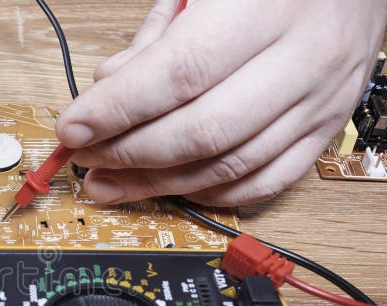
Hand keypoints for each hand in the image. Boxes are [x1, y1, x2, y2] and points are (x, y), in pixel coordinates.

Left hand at [56, 0, 386, 205]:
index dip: (117, 110)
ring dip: (157, 184)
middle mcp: (302, 57)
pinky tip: (167, 189)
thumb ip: (157, 33)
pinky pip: (264, 182)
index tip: (73, 130)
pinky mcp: (325, 131)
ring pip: (229, 165)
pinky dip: (209, 195)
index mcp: (266, 6)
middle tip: (86, 160)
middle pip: (202, 130)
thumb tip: (107, 88)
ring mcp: (319, 101)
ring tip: (107, 185)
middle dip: (129, 154)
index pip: (179, 73)